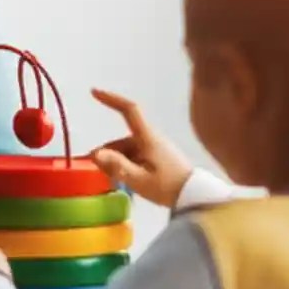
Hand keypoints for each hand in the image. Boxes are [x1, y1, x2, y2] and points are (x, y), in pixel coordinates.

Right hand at [90, 88, 192, 207]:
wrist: (195, 196)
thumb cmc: (168, 187)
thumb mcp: (140, 180)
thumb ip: (117, 166)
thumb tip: (96, 154)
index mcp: (147, 138)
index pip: (129, 110)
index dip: (111, 99)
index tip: (94, 92)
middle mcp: (150, 138)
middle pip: (121, 140)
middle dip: (106, 152)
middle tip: (93, 169)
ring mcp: (154, 148)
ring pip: (127, 150)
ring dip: (115, 161)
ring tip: (108, 180)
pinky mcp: (157, 158)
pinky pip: (134, 156)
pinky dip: (125, 165)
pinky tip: (121, 180)